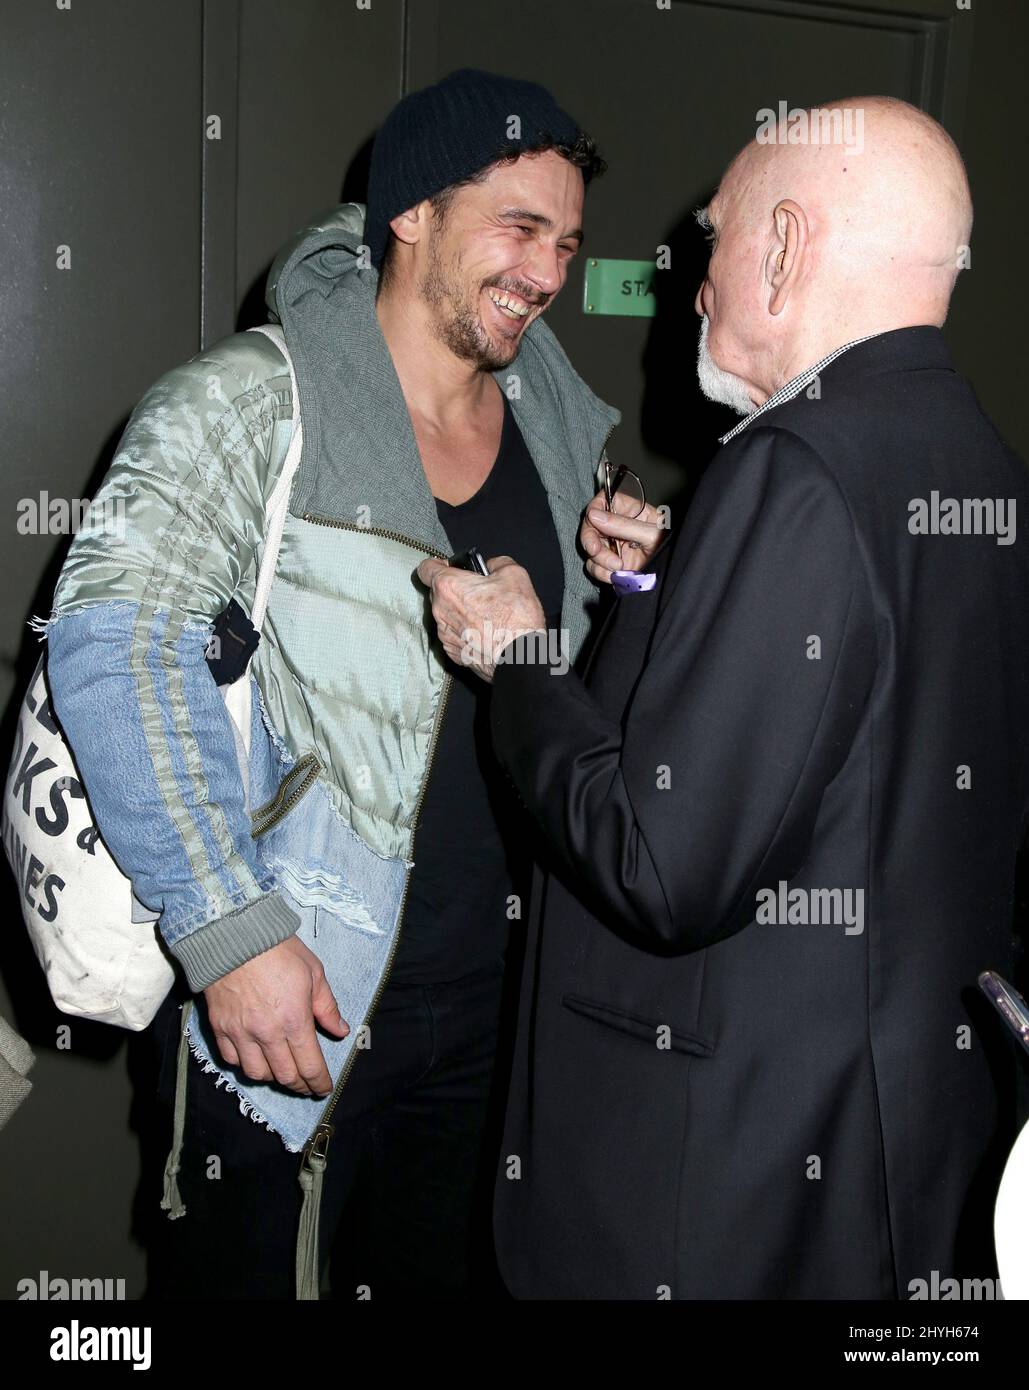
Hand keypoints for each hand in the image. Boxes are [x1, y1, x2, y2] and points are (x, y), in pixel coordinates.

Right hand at [203, 935, 349, 1095]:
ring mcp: (240, 1032)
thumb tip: (341, 1030)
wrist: (234, 935)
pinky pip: (232, 1060)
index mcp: (294, 1020)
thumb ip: (327, 1007)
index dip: (319, 1083)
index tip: (324, 1088)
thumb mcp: (314, 973)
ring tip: (282, 1071)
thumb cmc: (278, 950)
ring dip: (273, 1077)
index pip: (309, 1066)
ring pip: (257, 1074)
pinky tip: (255, 1057)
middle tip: (308, 1085)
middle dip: (300, 1086)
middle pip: (285, 1076)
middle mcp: (267, 1033)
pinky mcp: (219, 1027)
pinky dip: (245, 1064)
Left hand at [416, 554, 546, 682]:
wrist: (520, 658)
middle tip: (480, 592)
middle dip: (455, 589)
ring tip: (486, 615)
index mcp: (448, 586)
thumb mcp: (515, 574)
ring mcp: (444, 634)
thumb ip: (497, 562)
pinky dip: (465, 632)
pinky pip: (454, 635)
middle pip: (438, 593)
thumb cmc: (515, 619)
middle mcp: (440, 610)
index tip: (450, 567)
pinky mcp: (452, 652)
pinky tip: (485, 632)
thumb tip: (492, 566)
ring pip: (446, 615)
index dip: (437, 564)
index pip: (425, 568)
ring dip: (461, 612)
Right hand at [580, 487, 668, 585]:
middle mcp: (618, 527)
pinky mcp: (611, 565)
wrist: (673, 576)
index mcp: (630, 511)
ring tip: (617, 567)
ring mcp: (613, 547)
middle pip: (591, 526)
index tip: (593, 519)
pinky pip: (595, 567)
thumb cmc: (671, 547)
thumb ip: (624, 525)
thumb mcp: (651, 534)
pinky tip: (615, 575)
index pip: (605, 499)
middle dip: (591, 540)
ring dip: (598, 560)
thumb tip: (595, 515)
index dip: (595, 507)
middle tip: (596, 551)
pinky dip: (601, 573)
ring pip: (590, 549)